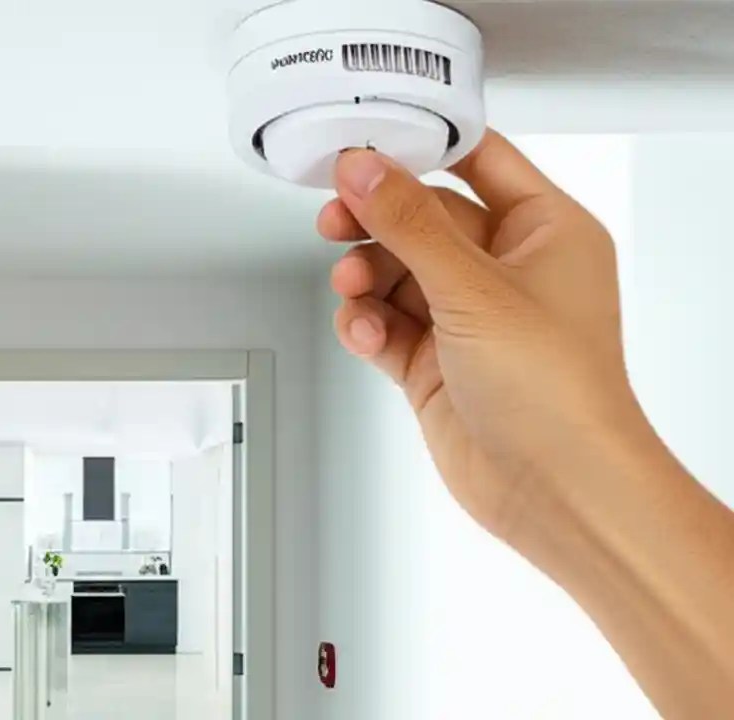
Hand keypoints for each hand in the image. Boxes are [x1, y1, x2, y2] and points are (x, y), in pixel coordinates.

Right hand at [319, 130, 642, 540]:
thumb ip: (409, 222)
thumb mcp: (473, 287)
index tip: (364, 148)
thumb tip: (365, 168)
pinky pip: (387, 322)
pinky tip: (368, 336)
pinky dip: (368, 325)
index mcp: (545, 231)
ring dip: (365, 277)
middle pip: (424, 218)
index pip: (479, 160)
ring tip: (352, 290)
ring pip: (397, 272)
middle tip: (335, 220)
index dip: (420, 149)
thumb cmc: (556, 391)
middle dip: (376, 221)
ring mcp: (471, 318)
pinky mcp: (438, 362)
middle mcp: (509, 270)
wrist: (556, 490)